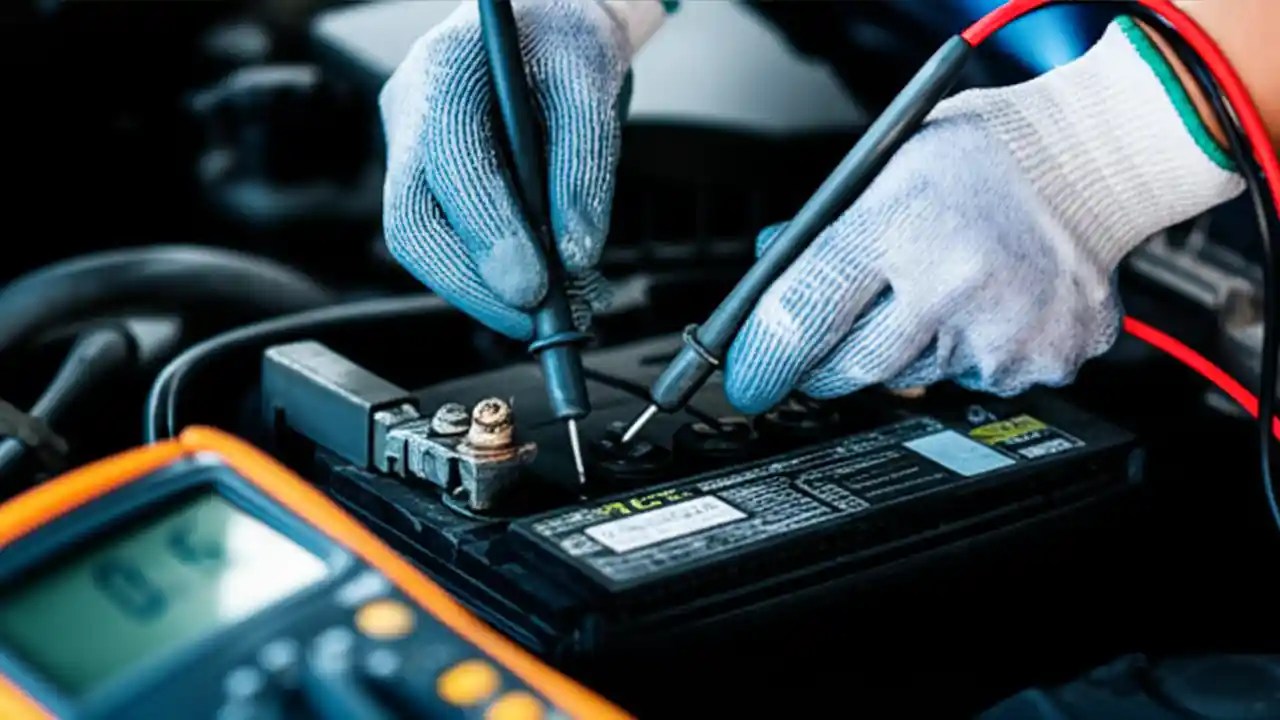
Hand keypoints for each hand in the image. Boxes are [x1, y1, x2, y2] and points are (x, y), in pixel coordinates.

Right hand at [379, 0, 633, 338]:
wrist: (543, 24)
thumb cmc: (565, 41)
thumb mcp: (591, 84)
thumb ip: (583, 168)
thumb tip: (577, 257)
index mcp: (445, 72)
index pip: (452, 165)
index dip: (490, 235)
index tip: (535, 289)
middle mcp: (409, 112)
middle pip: (413, 223)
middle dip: (474, 286)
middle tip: (535, 322)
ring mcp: (405, 146)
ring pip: (421, 242)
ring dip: (481, 290)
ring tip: (548, 313)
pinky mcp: (420, 176)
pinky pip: (441, 237)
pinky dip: (485, 274)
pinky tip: (534, 289)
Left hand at [723, 18, 1243, 414]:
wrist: (1094, 160)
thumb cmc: (985, 156)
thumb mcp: (884, 167)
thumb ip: (822, 231)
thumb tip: (769, 279)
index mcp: (903, 223)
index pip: (802, 314)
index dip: (763, 358)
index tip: (748, 380)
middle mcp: (953, 283)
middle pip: (850, 368)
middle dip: (828, 361)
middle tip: (837, 335)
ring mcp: (1003, 330)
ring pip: (913, 379)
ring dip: (908, 350)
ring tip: (943, 286)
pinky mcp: (1043, 362)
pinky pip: (975, 383)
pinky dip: (968, 353)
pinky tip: (988, 303)